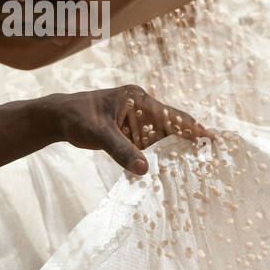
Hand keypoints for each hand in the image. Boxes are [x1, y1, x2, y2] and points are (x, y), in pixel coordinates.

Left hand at [46, 85, 210, 174]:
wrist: (59, 117)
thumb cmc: (77, 118)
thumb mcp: (98, 134)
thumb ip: (120, 150)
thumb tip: (144, 170)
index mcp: (137, 99)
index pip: (170, 115)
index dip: (191, 128)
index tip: (211, 138)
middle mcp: (140, 107)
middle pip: (170, 125)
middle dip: (189, 139)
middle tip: (210, 154)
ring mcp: (136, 119)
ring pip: (161, 136)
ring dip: (174, 149)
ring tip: (196, 164)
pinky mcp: (130, 131)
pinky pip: (149, 143)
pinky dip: (158, 154)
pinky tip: (169, 167)